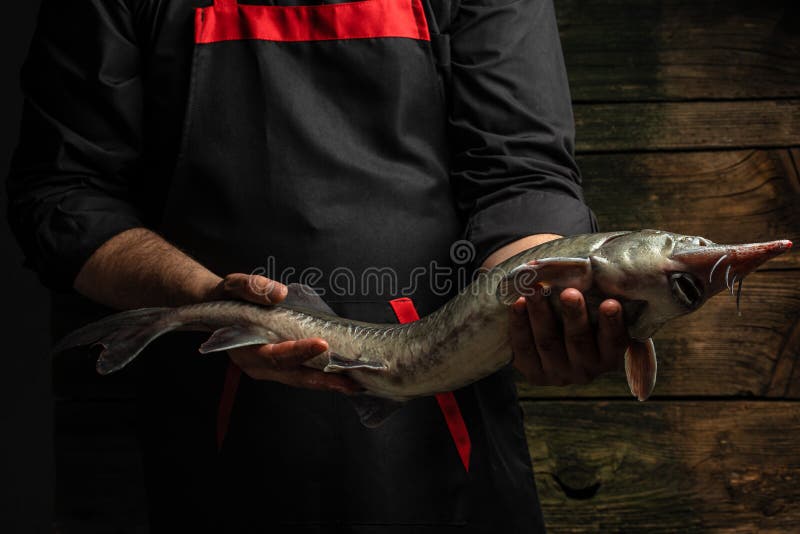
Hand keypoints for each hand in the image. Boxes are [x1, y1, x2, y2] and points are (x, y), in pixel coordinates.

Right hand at [207, 273, 362, 394]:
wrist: (216, 310)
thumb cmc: (227, 298)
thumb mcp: (233, 286)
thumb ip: (253, 288)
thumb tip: (279, 293)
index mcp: (246, 346)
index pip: (275, 354)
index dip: (298, 351)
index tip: (321, 343)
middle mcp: (258, 364)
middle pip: (293, 375)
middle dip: (322, 380)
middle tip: (349, 382)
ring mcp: (269, 369)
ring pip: (300, 379)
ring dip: (326, 382)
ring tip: (353, 384)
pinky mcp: (280, 367)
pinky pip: (302, 374)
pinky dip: (322, 376)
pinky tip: (343, 376)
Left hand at [509, 287, 629, 385]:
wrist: (549, 331)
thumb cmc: (580, 311)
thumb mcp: (593, 307)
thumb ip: (596, 294)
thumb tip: (588, 267)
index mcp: (608, 355)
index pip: (615, 342)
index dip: (612, 324)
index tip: (611, 303)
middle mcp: (585, 369)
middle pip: (578, 342)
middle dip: (574, 316)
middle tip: (569, 293)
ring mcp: (558, 372)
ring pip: (548, 343)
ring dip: (541, 314)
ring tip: (535, 289)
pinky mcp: (533, 372)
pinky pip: (524, 347)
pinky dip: (520, 324)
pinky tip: (517, 303)